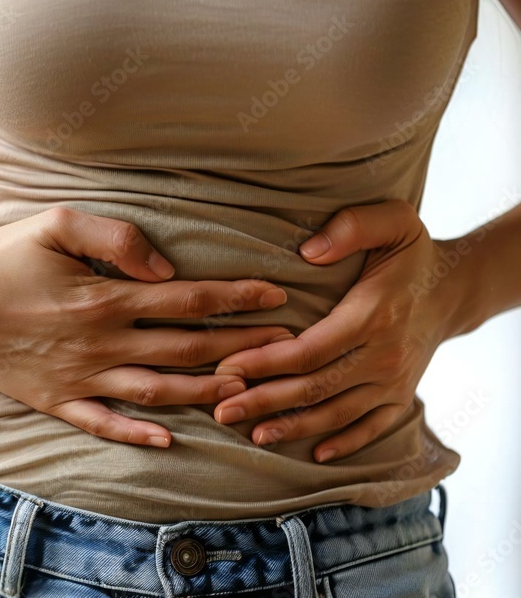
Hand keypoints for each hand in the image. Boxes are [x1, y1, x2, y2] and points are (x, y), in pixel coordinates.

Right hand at [0, 206, 293, 447]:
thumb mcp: (54, 224)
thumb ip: (116, 237)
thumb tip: (164, 267)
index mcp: (105, 298)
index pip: (189, 299)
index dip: (237, 297)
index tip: (277, 296)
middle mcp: (100, 343)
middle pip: (185, 348)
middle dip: (240, 346)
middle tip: (285, 347)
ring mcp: (80, 377)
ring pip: (157, 390)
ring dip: (205, 391)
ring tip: (245, 390)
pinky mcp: (57, 400)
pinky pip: (105, 423)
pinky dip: (139, 434)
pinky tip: (169, 439)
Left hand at [211, 199, 463, 462]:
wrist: (455, 288)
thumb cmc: (411, 253)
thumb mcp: (391, 221)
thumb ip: (351, 227)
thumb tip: (309, 252)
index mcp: (372, 315)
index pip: (308, 349)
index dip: (264, 362)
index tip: (226, 368)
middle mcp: (384, 355)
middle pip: (314, 387)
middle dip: (264, 401)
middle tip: (221, 411)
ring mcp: (395, 380)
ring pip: (337, 413)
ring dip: (294, 427)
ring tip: (253, 435)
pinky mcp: (402, 395)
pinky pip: (373, 427)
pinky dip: (345, 443)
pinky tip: (314, 455)